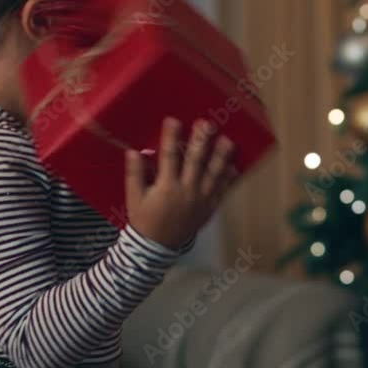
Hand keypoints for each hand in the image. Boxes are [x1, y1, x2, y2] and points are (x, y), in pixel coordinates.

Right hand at [125, 117, 238, 250]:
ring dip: (221, 156)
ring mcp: (201, 199)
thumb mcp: (134, 198)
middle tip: (207, 124)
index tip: (174, 120)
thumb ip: (135, 175)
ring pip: (214, 175)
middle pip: (195, 162)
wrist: (158, 247)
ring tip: (228, 140)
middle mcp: (186, 191)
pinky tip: (234, 166)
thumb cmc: (144, 219)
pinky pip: (222, 191)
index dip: (171, 137)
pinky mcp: (209, 208)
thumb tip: (133, 152)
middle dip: (201, 141)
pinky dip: (228, 179)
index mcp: (166, 187)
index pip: (169, 157)